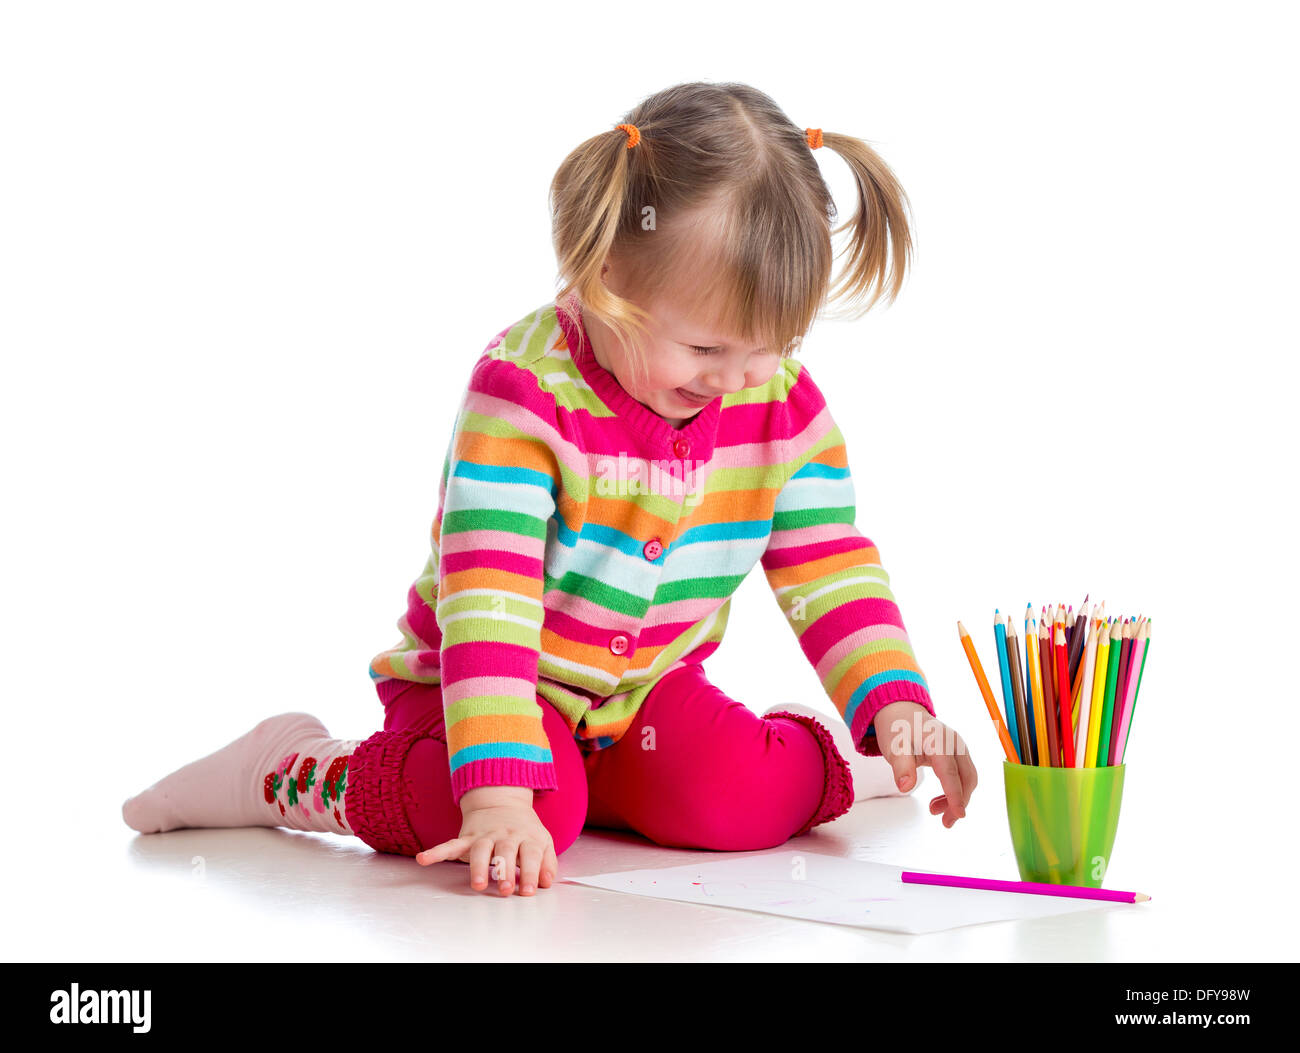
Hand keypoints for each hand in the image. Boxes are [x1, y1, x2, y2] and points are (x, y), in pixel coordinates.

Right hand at [415, 786, 557, 895]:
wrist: (503, 801)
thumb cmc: (525, 830)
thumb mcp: (543, 841)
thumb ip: (547, 863)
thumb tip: (547, 883)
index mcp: (527, 837)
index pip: (530, 855)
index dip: (530, 873)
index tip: (528, 892)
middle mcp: (506, 835)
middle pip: (505, 852)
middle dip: (505, 871)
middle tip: (505, 890)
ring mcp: (486, 835)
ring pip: (480, 850)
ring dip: (479, 867)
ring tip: (479, 885)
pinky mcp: (468, 837)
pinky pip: (451, 845)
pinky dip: (437, 852)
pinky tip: (424, 859)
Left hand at [872, 701, 976, 827]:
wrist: (902, 712)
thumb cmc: (898, 729)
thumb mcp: (894, 747)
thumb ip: (901, 766)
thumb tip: (905, 787)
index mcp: (938, 741)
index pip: (950, 772)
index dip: (955, 794)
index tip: (959, 814)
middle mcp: (954, 743)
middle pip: (965, 778)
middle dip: (958, 802)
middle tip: (944, 822)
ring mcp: (959, 748)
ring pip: (967, 778)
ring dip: (957, 798)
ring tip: (935, 810)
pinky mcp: (959, 753)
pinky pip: (963, 775)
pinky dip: (956, 790)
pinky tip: (941, 800)